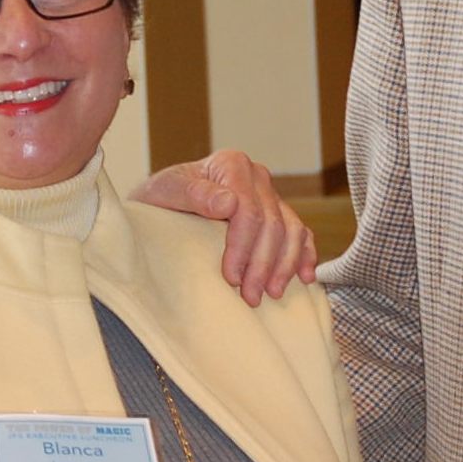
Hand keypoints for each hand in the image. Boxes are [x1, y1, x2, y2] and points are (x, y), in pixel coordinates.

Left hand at [132, 150, 317, 305]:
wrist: (160, 203)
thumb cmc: (159, 198)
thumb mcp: (164, 192)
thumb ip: (192, 193)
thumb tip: (228, 202)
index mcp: (231, 165)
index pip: (248, 210)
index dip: (243, 248)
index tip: (231, 278)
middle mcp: (255, 176)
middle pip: (272, 224)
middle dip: (263, 264)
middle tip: (250, 296)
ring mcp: (269, 194)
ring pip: (292, 230)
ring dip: (284, 265)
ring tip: (272, 293)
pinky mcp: (276, 213)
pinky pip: (300, 232)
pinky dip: (303, 255)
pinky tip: (303, 277)